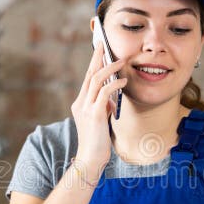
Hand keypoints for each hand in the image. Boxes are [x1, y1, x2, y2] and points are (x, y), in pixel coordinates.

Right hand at [70, 42, 126, 178]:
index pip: (87, 79)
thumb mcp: (100, 120)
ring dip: (109, 68)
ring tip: (121, 61)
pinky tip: (123, 81)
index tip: (100, 50)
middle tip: (104, 44)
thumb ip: (103, 107)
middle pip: (89, 74)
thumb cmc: (97, 142)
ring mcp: (86, 108)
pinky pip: (105, 93)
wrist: (91, 159)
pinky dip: (114, 84)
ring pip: (96, 80)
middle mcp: (80, 104)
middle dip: (97, 58)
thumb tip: (111, 98)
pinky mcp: (94, 114)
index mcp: (80, 104)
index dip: (93, 63)